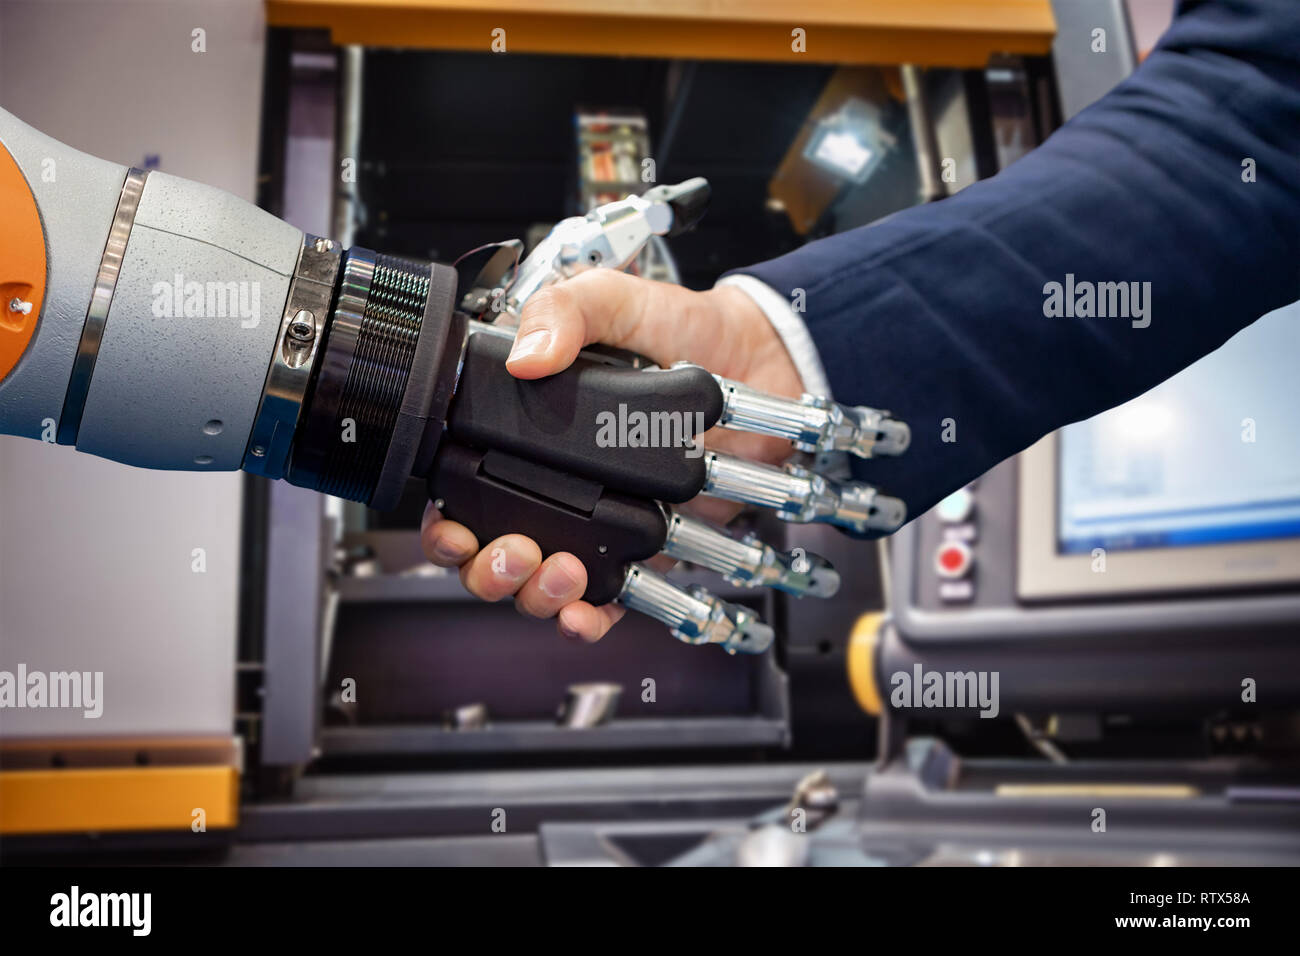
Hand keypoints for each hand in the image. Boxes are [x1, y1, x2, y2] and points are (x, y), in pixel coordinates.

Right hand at [420, 269, 804, 642]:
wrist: (765, 360)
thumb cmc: (687, 329)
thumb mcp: (617, 300)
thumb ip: (567, 311)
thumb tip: (524, 359)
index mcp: (530, 431)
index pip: (463, 487)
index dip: (447, 520)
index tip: (455, 528)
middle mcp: (556, 482)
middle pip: (490, 551)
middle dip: (487, 568)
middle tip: (514, 553)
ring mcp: (598, 520)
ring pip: (540, 582)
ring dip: (536, 593)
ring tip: (560, 572)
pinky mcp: (644, 548)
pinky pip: (606, 600)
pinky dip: (588, 619)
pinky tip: (583, 614)